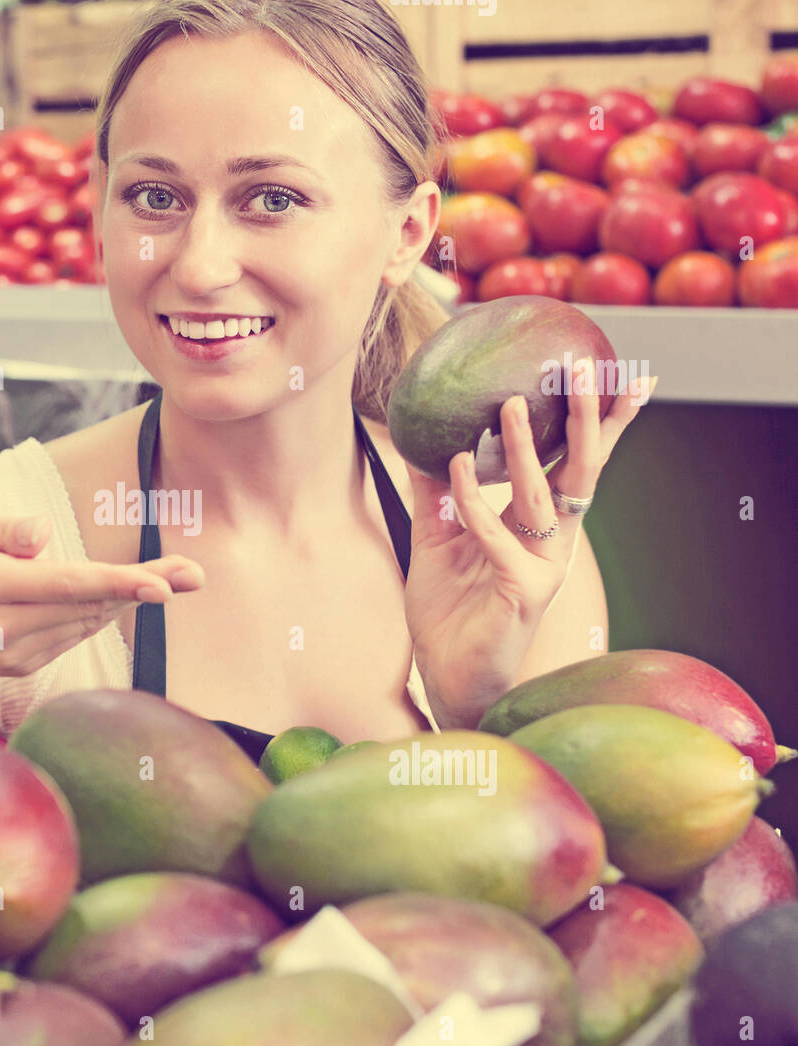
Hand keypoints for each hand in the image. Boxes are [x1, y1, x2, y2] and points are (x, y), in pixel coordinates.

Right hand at [0, 505, 205, 683]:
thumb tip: (45, 535)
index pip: (62, 584)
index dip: (116, 583)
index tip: (161, 583)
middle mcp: (1, 628)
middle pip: (87, 607)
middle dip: (145, 589)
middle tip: (196, 574)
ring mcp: (12, 655)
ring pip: (85, 623)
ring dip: (129, 600)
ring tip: (175, 577)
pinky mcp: (19, 667)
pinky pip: (71, 635)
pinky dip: (98, 614)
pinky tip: (120, 595)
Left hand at [402, 361, 654, 728]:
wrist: (446, 675)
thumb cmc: (450, 610)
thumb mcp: (438, 537)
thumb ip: (437, 492)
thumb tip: (421, 439)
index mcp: (539, 525)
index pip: (574, 463)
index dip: (600, 422)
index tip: (624, 373)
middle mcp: (551, 541)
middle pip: (580, 470)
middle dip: (586, 420)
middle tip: (581, 370)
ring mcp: (542, 566)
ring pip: (543, 496)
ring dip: (527, 449)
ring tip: (511, 405)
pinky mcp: (523, 590)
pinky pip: (498, 535)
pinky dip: (475, 500)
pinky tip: (458, 464)